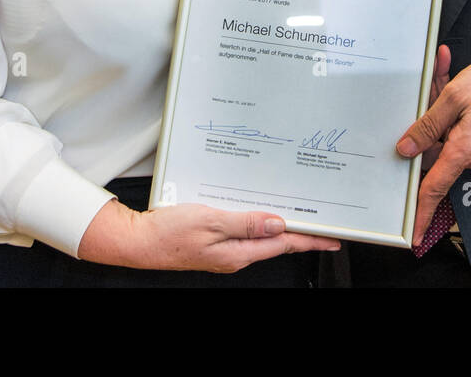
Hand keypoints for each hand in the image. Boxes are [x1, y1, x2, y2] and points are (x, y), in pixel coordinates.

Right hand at [77, 200, 340, 272]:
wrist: (138, 241)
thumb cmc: (169, 232)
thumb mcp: (210, 221)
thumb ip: (246, 222)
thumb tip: (278, 224)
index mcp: (238, 252)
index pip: (284, 245)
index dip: (310, 240)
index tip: (332, 238)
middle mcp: (235, 255)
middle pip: (277, 243)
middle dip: (302, 234)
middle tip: (324, 226)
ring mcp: (225, 251)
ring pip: (262, 238)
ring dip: (282, 228)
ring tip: (302, 218)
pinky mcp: (215, 243)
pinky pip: (245, 233)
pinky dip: (259, 224)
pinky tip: (263, 215)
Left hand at [396, 52, 470, 246]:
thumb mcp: (453, 97)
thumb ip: (427, 125)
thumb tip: (407, 148)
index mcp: (463, 150)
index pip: (434, 187)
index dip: (422, 211)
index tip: (413, 232)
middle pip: (433, 149)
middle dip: (425, 120)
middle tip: (427, 88)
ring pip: (443, 132)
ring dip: (437, 105)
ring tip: (440, 72)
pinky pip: (455, 125)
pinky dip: (448, 104)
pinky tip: (447, 74)